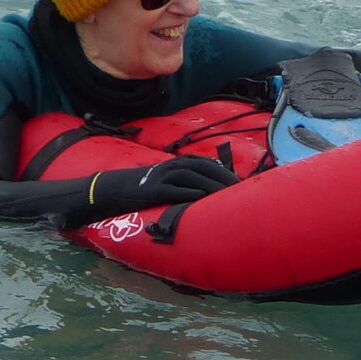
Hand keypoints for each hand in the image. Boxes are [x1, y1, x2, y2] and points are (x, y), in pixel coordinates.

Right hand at [81, 157, 238, 220]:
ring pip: (189, 177)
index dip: (224, 172)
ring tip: (225, 194)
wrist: (120, 188)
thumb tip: (215, 188)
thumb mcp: (172, 179)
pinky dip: (186, 192)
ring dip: (208, 184)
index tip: (241, 184)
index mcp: (179, 163)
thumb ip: (191, 180)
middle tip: (238, 190)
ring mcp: (161, 177)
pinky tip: (199, 196)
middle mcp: (172, 166)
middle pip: (202, 168)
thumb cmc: (151, 186)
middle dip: (221, 178)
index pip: (207, 164)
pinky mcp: (152, 190)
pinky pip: (170, 190)